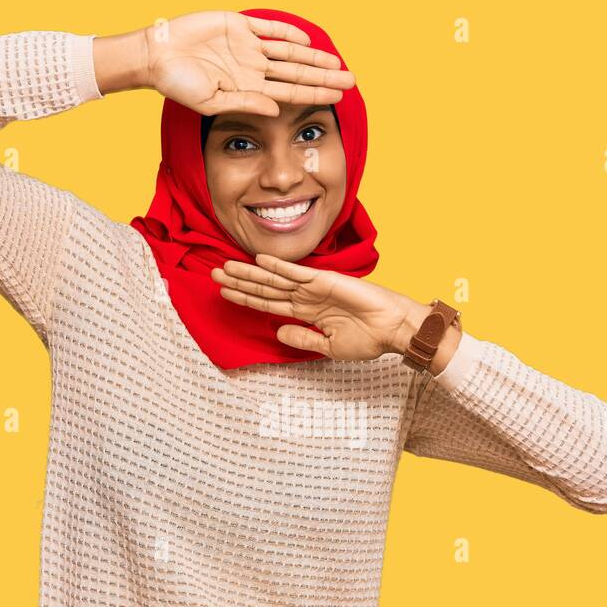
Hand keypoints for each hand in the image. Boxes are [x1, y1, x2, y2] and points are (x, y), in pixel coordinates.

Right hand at [141, 11, 355, 115]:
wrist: (156, 56)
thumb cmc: (178, 84)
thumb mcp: (212, 102)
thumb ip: (244, 103)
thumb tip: (275, 108)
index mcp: (249, 89)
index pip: (291, 93)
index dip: (315, 94)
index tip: (338, 98)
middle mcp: (253, 68)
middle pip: (297, 73)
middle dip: (324, 77)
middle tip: (351, 80)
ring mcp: (247, 46)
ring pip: (289, 52)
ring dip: (313, 58)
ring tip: (337, 63)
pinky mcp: (237, 24)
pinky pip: (268, 28)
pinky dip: (287, 33)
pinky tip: (307, 42)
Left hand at [210, 254, 429, 360]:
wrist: (393, 330)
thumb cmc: (368, 340)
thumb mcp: (328, 346)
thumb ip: (302, 339)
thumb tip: (276, 333)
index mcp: (306, 313)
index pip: (268, 304)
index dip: (245, 298)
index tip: (224, 293)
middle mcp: (305, 298)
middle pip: (265, 288)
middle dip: (239, 282)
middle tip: (213, 274)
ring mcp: (314, 288)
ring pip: (274, 278)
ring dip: (249, 272)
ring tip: (226, 266)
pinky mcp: (325, 280)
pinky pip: (296, 272)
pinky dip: (277, 265)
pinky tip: (258, 260)